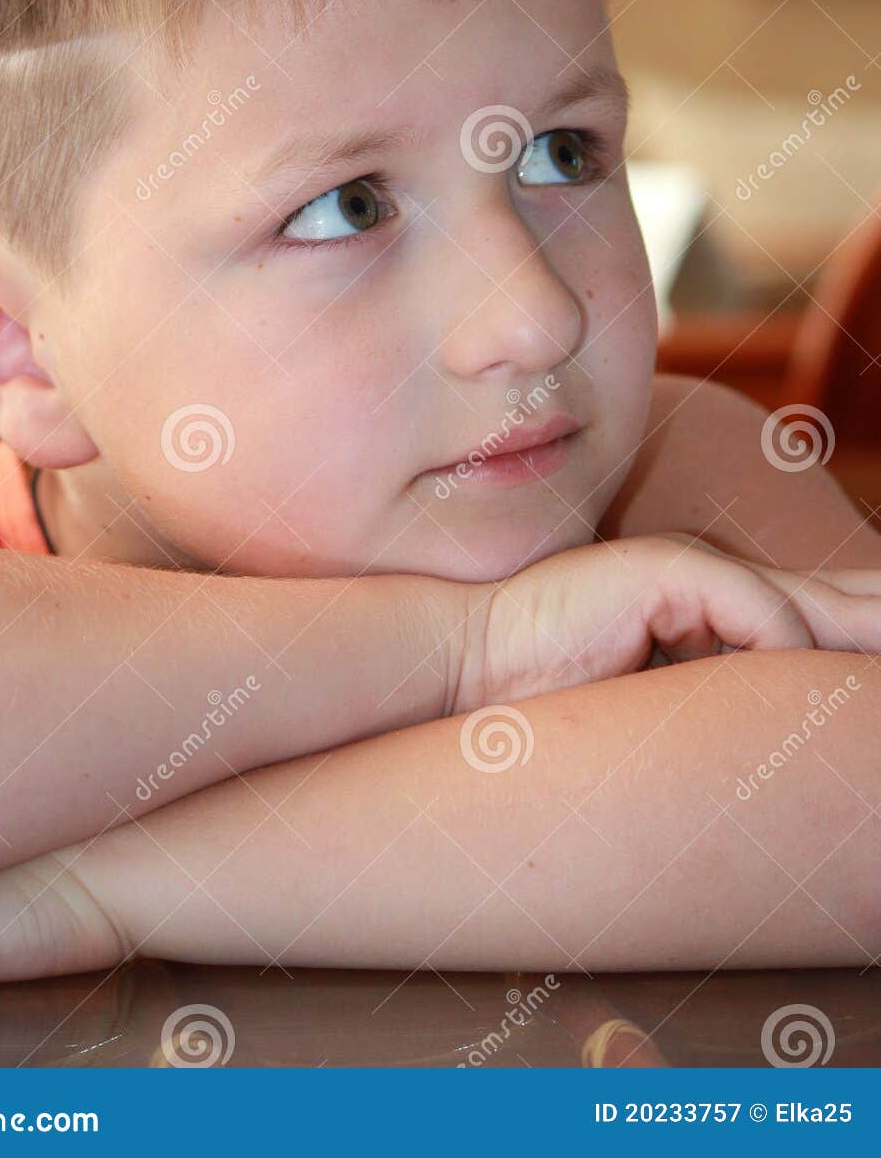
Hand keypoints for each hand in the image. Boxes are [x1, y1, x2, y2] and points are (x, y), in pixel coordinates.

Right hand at [454, 531, 880, 710]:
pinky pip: (761, 621)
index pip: (812, 611)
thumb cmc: (538, 700)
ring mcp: (689, 569)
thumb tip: (779, 731)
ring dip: (857, 641)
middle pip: (832, 597)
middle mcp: (709, 580)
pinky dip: (775, 658)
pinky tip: (763, 694)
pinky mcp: (669, 572)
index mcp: (706, 608)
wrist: (462, 668)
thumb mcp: (652, 706)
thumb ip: (713, 700)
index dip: (861, 618)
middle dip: (876, 611)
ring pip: (808, 611)